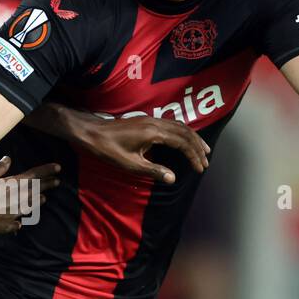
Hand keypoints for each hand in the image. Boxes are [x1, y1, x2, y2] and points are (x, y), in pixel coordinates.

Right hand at [0, 156, 61, 239]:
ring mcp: (13, 214)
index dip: (46, 171)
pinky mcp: (7, 225)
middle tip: (57, 182)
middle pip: (36, 190)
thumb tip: (8, 159)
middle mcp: (16, 199)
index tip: (58, 168)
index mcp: (10, 185)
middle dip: (47, 185)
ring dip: (37, 200)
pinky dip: (19, 219)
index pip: (33, 175)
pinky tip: (20, 221)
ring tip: (44, 198)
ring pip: (30, 206)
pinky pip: (17, 222)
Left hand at [82, 116, 209, 182]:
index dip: (193, 156)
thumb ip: (153, 170)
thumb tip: (173, 179)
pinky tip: (184, 141)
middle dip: (198, 147)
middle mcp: (156, 123)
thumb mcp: (130, 164)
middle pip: (185, 132)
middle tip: (206, 161)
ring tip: (202, 150)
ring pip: (180, 126)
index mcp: (154, 133)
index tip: (200, 169)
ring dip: (193, 138)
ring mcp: (151, 120)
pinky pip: (172, 125)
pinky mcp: (146, 121)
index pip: (182, 143)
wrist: (92, 133)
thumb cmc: (109, 150)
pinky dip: (183, 133)